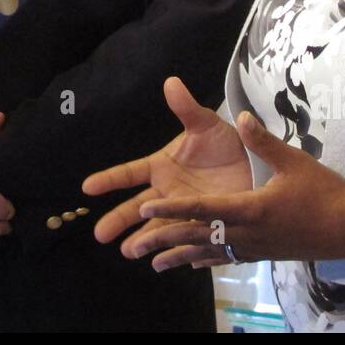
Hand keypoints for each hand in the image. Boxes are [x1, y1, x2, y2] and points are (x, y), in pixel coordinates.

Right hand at [82, 76, 250, 259]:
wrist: (257, 164)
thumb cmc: (227, 141)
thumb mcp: (206, 125)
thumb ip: (187, 108)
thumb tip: (171, 81)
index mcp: (162, 166)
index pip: (130, 173)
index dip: (109, 179)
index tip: (88, 187)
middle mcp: (167, 191)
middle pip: (137, 207)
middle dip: (119, 219)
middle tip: (101, 235)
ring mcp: (183, 210)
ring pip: (158, 227)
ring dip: (144, 239)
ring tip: (130, 252)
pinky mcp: (201, 225)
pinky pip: (184, 240)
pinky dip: (174, 252)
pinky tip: (162, 262)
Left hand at [126, 111, 344, 270]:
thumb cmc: (325, 193)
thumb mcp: (294, 161)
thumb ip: (263, 141)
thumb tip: (241, 116)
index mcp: (249, 209)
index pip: (201, 210)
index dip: (170, 209)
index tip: (144, 211)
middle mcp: (247, 234)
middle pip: (197, 237)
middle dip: (164, 241)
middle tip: (134, 247)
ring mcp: (256, 248)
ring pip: (210, 254)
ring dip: (180, 257)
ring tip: (155, 265)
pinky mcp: (266, 254)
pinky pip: (229, 259)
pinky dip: (208, 260)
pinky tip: (196, 263)